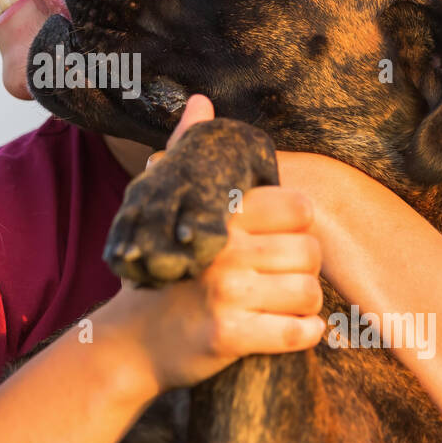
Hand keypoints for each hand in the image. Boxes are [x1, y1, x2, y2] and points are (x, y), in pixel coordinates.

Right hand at [101, 95, 326, 393]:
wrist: (131, 342)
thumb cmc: (160, 269)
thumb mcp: (165, 203)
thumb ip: (186, 149)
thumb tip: (200, 101)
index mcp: (217, 214)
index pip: (299, 208)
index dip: (298, 227)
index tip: (278, 242)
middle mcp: (222, 249)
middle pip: (310, 252)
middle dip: (304, 269)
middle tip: (283, 278)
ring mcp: (225, 293)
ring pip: (309, 292)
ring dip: (305, 304)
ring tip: (284, 305)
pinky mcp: (228, 336)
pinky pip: (298, 332)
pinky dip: (305, 333)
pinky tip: (293, 329)